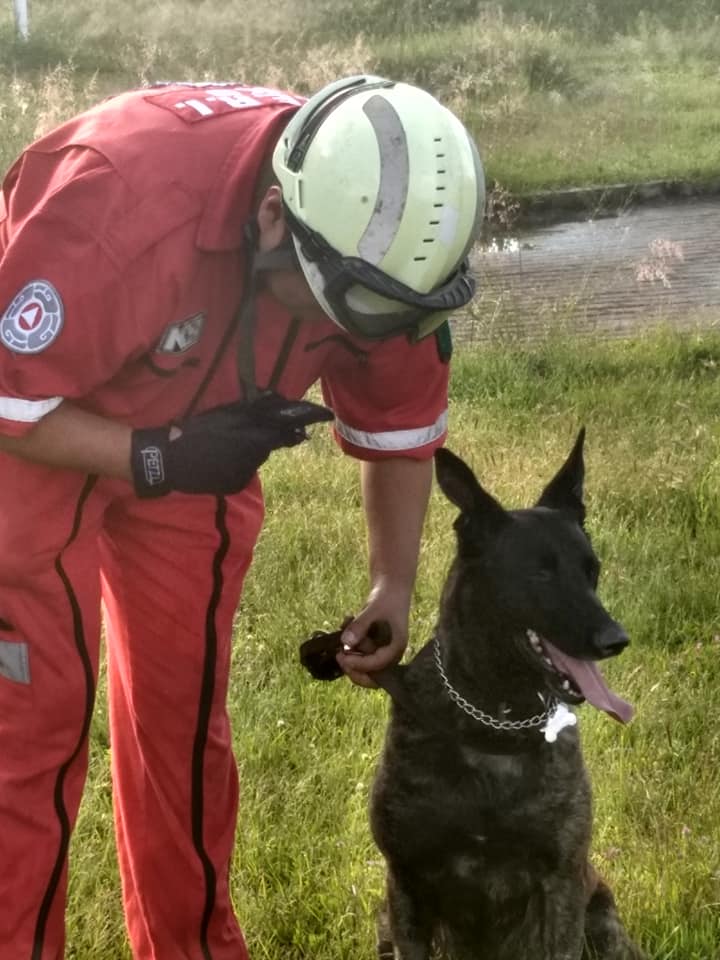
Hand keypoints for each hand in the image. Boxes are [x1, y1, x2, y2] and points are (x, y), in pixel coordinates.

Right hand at [131, 391, 333, 497]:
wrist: (166, 462)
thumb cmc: (192, 433)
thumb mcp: (221, 416)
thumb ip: (249, 411)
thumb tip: (275, 399)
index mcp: (251, 440)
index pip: (286, 431)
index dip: (304, 423)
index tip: (323, 416)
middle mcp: (252, 460)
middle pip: (269, 445)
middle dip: (265, 437)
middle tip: (245, 431)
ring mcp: (243, 475)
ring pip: (255, 458)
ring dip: (248, 450)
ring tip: (223, 445)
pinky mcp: (234, 485)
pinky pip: (244, 471)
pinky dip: (237, 464)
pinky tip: (218, 459)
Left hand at [336, 588, 410, 687]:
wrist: (391, 587)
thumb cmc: (387, 597)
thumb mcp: (373, 609)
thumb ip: (360, 626)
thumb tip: (345, 644)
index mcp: (396, 648)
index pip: (377, 666)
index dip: (358, 665)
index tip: (342, 656)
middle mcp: (390, 654)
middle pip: (373, 677)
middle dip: (354, 670)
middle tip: (339, 656)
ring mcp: (381, 651)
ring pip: (364, 667)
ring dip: (350, 655)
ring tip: (344, 630)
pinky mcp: (373, 647)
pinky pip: (359, 655)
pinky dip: (350, 645)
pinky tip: (347, 622)